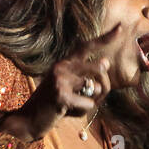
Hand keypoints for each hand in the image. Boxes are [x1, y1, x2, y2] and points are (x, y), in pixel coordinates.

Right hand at [7, 24, 123, 140]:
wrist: (27, 121)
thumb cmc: (53, 104)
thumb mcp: (69, 87)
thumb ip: (87, 76)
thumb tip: (106, 63)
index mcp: (63, 62)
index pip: (87, 47)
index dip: (105, 38)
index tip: (121, 27)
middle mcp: (61, 66)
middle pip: (99, 69)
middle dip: (104, 86)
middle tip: (91, 98)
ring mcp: (60, 80)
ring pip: (96, 89)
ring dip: (90, 102)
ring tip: (72, 106)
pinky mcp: (62, 96)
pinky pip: (88, 105)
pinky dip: (81, 112)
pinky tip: (65, 112)